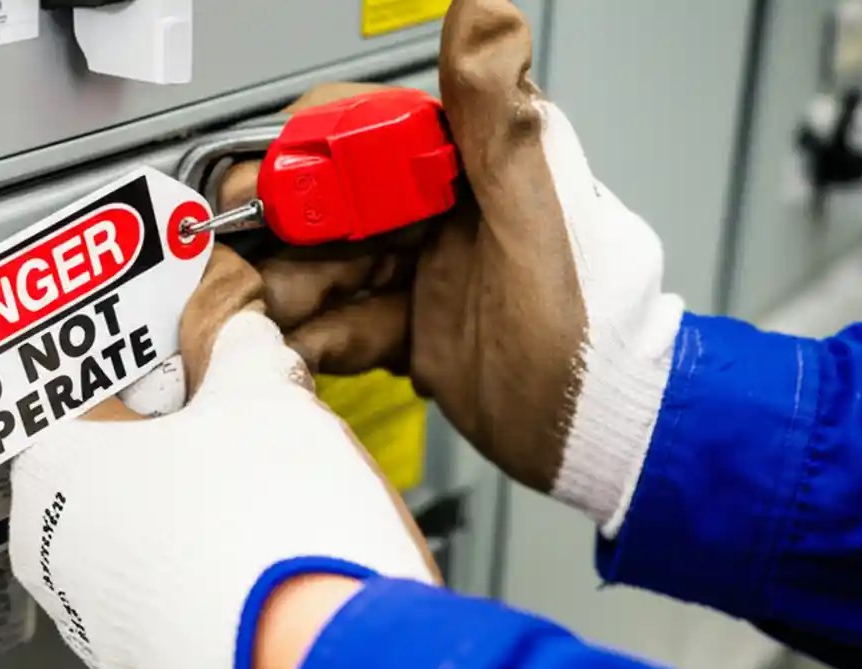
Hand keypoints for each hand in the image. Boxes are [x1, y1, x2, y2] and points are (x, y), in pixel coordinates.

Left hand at [8, 247, 437, 668]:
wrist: (325, 663)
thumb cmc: (273, 540)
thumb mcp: (264, 396)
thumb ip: (238, 343)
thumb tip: (236, 327)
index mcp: (56, 472)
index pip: (76, 380)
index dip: (137, 351)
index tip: (174, 340)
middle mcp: (55, 556)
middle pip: (108, 456)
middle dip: (170, 426)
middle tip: (229, 405)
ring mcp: (100, 622)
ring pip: (141, 526)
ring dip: (190, 496)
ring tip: (255, 482)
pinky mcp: (149, 667)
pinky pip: (171, 587)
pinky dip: (206, 559)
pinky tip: (257, 545)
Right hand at [223, 0, 683, 528]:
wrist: (605, 434)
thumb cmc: (596, 332)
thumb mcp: (538, 222)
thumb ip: (498, 123)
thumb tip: (483, 10)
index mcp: (471, 160)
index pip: (362, 134)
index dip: (313, 165)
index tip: (282, 204)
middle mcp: (439, 206)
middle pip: (330, 201)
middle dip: (288, 238)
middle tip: (256, 270)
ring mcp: (422, 268)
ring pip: (327, 263)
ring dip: (296, 293)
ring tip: (284, 320)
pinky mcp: (410, 324)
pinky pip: (343, 320)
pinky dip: (320, 339)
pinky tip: (312, 352)